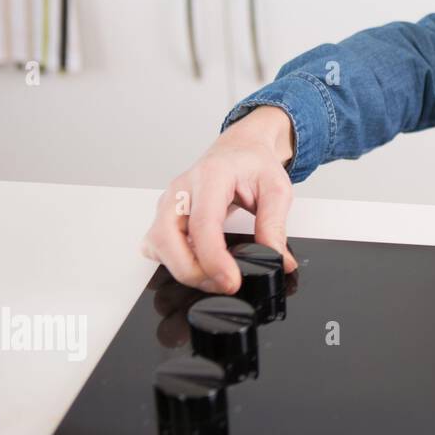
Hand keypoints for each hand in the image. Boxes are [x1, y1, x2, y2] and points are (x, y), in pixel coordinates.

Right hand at [141, 106, 298, 292]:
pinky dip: (172, 262)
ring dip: (182, 269)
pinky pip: (156, 245)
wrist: (240, 149)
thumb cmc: (254, 164)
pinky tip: (198, 266)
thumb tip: (278, 261)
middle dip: (192, 271)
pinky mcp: (164, 215)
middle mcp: (182, 189)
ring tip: (215, 279)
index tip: (231, 281)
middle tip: (223, 285)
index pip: (203, 224)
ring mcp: (169, 202)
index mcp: (211, 176)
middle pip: (167, 238)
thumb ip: (275, 226)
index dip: (213, 258)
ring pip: (156, 244)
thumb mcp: (277, 189)